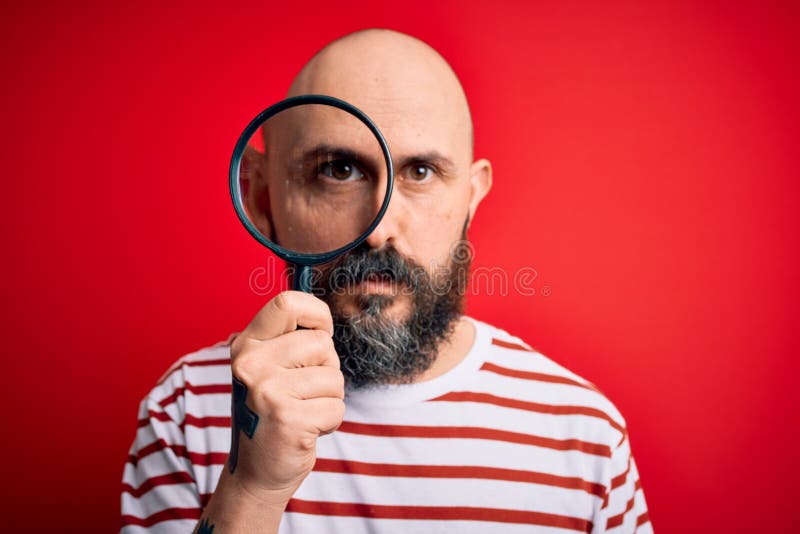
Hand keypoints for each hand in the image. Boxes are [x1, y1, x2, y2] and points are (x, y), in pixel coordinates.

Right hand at [227, 290, 344, 502]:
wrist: (256, 472)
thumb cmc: (273, 413)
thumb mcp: (269, 368)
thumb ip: (288, 340)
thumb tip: (323, 313)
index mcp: (246, 345)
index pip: (287, 302)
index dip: (317, 314)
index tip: (320, 333)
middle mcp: (251, 364)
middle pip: (322, 343)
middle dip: (327, 368)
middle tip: (303, 392)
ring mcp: (267, 391)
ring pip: (334, 377)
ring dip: (329, 397)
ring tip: (303, 411)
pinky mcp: (288, 419)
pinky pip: (337, 407)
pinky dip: (330, 421)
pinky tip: (305, 430)